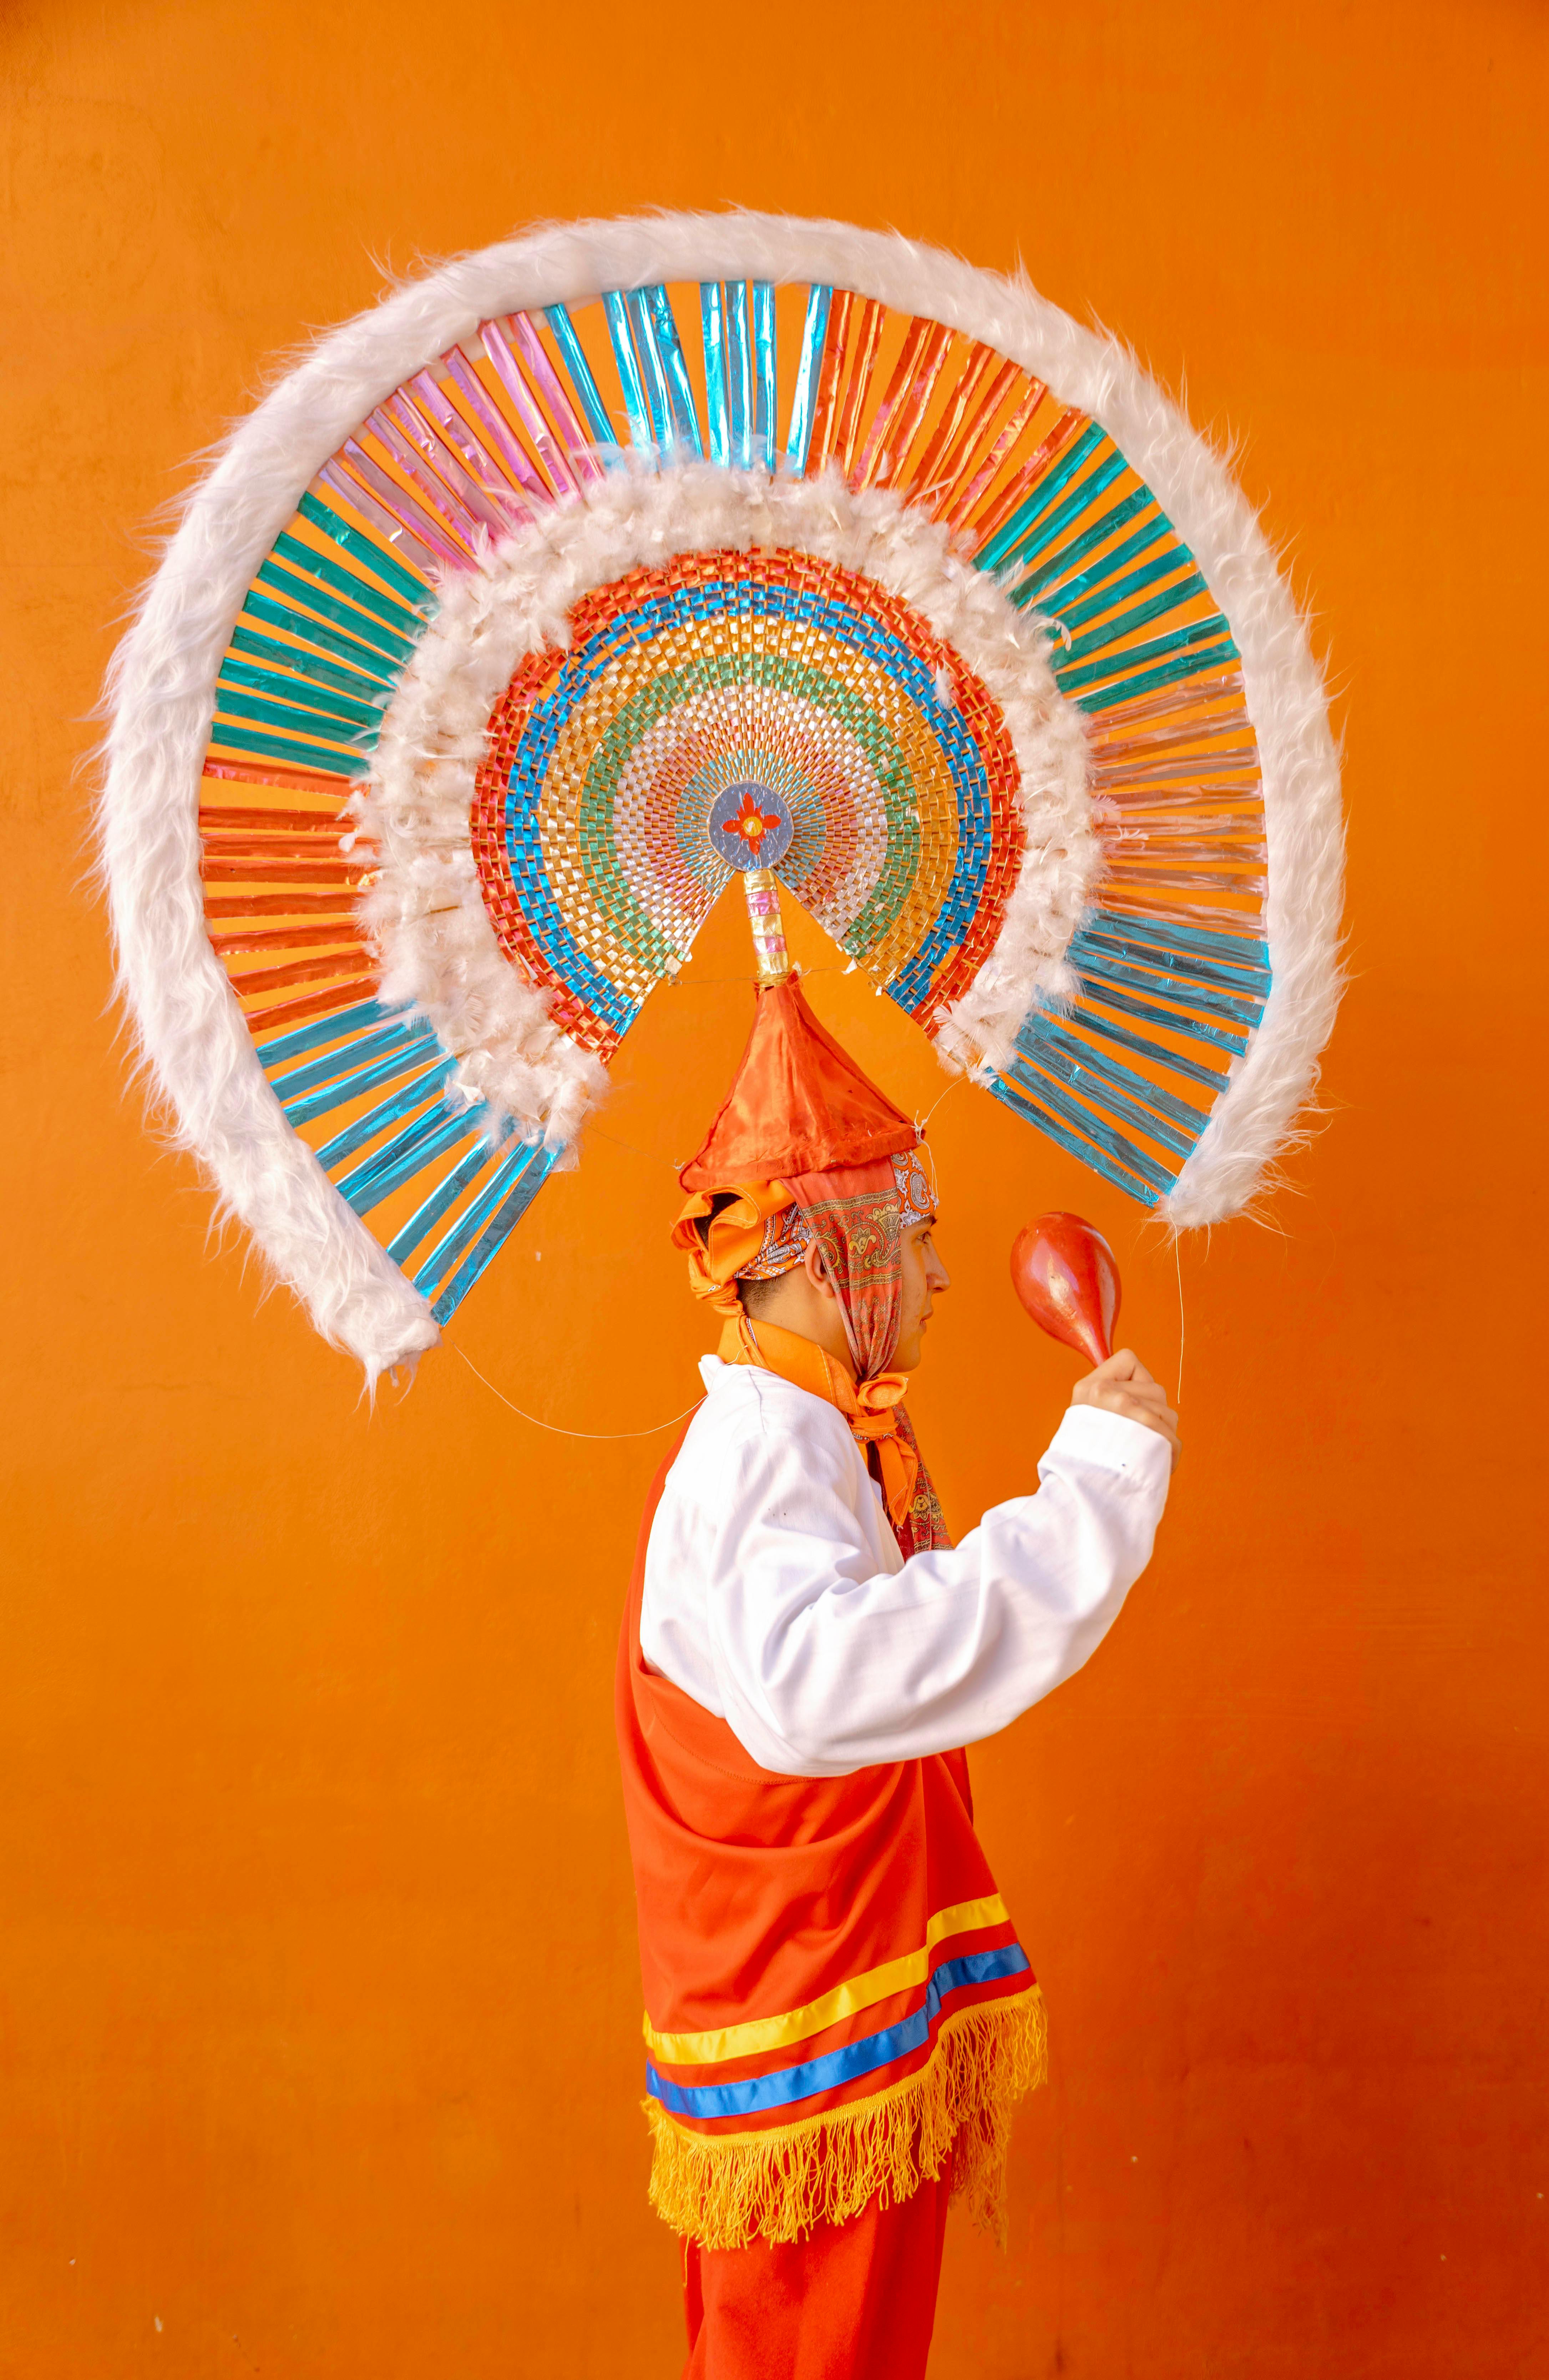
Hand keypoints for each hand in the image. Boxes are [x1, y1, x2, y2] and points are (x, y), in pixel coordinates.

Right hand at [1070, 1348, 1179, 1466]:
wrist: (1081, 1488)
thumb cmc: (1086, 1455)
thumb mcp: (1083, 1416)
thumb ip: (1108, 1397)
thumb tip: (1141, 1388)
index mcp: (1091, 1386)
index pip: (1129, 1360)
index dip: (1137, 1380)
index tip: (1127, 1402)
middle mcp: (1108, 1394)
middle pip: (1156, 1390)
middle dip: (1155, 1412)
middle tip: (1140, 1433)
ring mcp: (1127, 1413)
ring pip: (1168, 1413)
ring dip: (1165, 1433)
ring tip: (1148, 1448)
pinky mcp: (1146, 1436)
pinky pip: (1173, 1437)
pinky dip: (1171, 1452)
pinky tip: (1158, 1460)